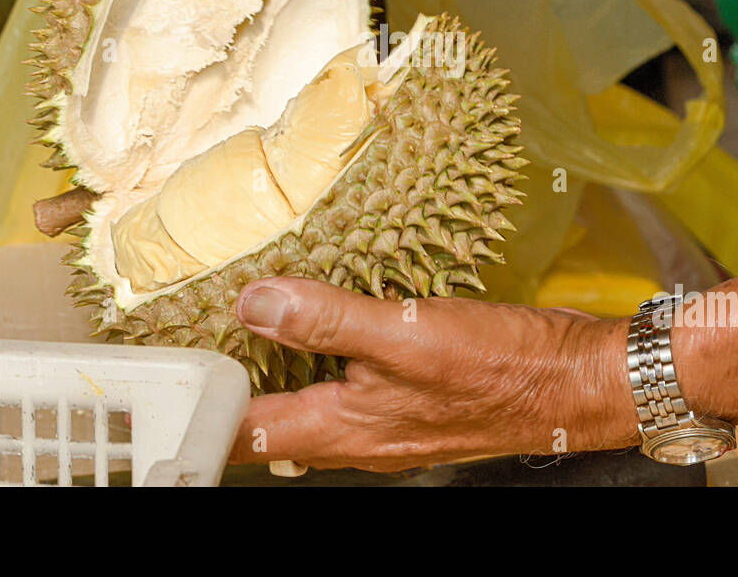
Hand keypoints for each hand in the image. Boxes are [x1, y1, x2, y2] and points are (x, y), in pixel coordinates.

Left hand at [228, 277, 639, 471]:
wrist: (574, 382)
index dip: (197, 403)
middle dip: (227, 382)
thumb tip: (252, 303)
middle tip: (192, 332)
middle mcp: (354, 435)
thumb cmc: (500, 366)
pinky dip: (318, 352)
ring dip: (270, 365)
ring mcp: (380, 419)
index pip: (241, 431)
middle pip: (265, 421)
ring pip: (303, 400)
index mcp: (341, 429)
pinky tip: (322, 315)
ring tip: (241, 316)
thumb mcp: (405, 333)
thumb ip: (325, 318)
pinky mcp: (404, 396)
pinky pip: (341, 382)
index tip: (163, 364)